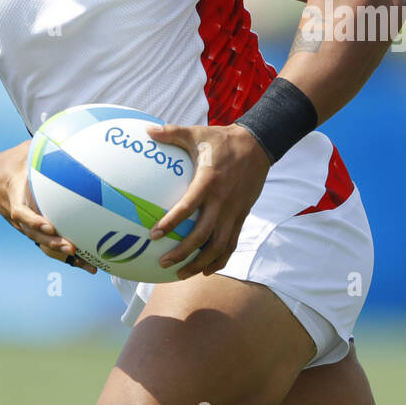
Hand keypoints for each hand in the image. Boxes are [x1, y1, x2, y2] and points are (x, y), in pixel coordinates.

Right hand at [0, 140, 96, 273]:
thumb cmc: (9, 161)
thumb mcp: (23, 150)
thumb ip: (42, 143)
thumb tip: (65, 127)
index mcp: (15, 196)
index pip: (22, 213)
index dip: (34, 221)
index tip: (50, 226)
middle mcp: (19, 216)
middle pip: (34, 236)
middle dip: (53, 245)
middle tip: (72, 248)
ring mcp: (25, 226)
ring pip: (43, 245)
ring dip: (63, 255)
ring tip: (87, 264)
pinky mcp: (33, 230)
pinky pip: (48, 244)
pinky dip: (66, 254)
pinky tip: (89, 263)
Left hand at [145, 123, 271, 279]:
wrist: (259, 145)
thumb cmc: (223, 139)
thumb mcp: (197, 133)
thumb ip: (172, 133)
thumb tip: (147, 130)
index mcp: (208, 182)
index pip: (188, 208)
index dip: (171, 223)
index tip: (153, 235)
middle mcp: (222, 201)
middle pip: (202, 235)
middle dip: (182, 253)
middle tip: (163, 263)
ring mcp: (234, 211)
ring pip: (219, 246)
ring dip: (200, 263)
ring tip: (181, 274)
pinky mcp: (242, 215)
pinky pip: (232, 243)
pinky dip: (219, 259)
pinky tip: (206, 270)